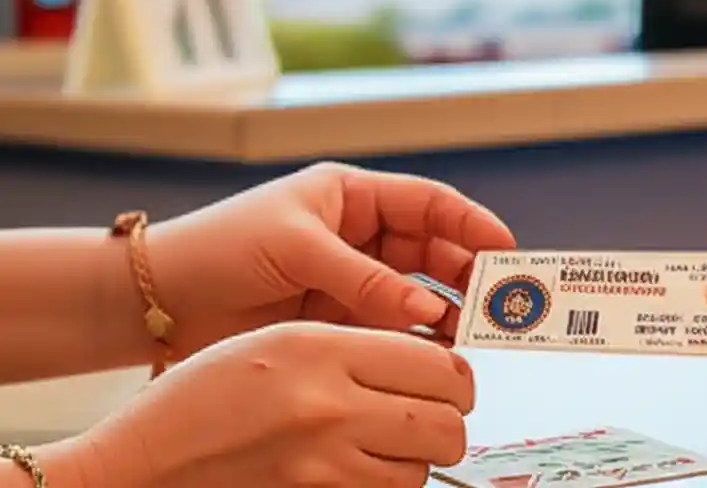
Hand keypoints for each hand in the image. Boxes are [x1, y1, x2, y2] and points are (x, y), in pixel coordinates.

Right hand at [67, 322, 471, 487]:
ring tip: (387, 444)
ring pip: (421, 471)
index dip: (456, 377)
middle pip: (445, 425)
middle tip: (432, 416)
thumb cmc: (202, 396)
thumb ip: (359, 346)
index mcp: (322, 352)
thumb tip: (432, 364)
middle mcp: (328, 409)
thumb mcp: (282, 339)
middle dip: (449, 422)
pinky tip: (361, 468)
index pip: (440, 366)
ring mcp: (322, 466)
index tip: (449, 380)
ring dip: (417, 460)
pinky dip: (386, 485)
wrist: (145, 462)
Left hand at [143, 162, 514, 356]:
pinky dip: (414, 338)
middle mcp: (357, 235)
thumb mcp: (297, 249)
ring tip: (472, 334)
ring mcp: (350, 280)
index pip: (427, 204)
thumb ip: (364, 280)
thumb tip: (425, 307)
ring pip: (416, 292)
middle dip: (467, 273)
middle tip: (497, 302)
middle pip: (431, 250)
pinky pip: (390, 326)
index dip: (470, 224)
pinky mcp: (338, 320)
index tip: (505, 249)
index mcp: (350, 197)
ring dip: (446, 310)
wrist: (161, 300)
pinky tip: (433, 352)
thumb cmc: (220, 248)